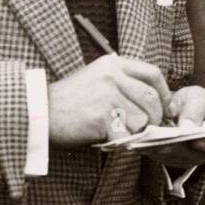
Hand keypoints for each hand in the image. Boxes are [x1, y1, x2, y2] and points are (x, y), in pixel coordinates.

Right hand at [47, 54, 169, 147]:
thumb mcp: (96, 78)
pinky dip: (121, 142)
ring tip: (119, 132)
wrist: (39, 112)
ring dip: (135, 132)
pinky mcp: (102, 116)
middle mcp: (112, 75)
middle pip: (152, 98)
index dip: (164, 93)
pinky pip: (126, 134)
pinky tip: (108, 138)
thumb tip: (153, 101)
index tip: (165, 108)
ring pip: (142, 119)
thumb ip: (122, 83)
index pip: (152, 74)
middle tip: (148, 128)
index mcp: (113, 63)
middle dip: (156, 117)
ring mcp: (107, 95)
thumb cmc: (68, 101)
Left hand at [139, 86, 204, 168]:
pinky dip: (154, 152)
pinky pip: (165, 159)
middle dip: (177, 147)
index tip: (196, 140)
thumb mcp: (197, 97)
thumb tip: (186, 127)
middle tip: (161, 141)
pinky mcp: (177, 161)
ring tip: (146, 143)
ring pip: (178, 158)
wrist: (186, 109)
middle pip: (195, 153)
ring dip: (162, 151)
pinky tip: (142, 144)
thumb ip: (194, 110)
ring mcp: (193, 159)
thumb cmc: (196, 101)